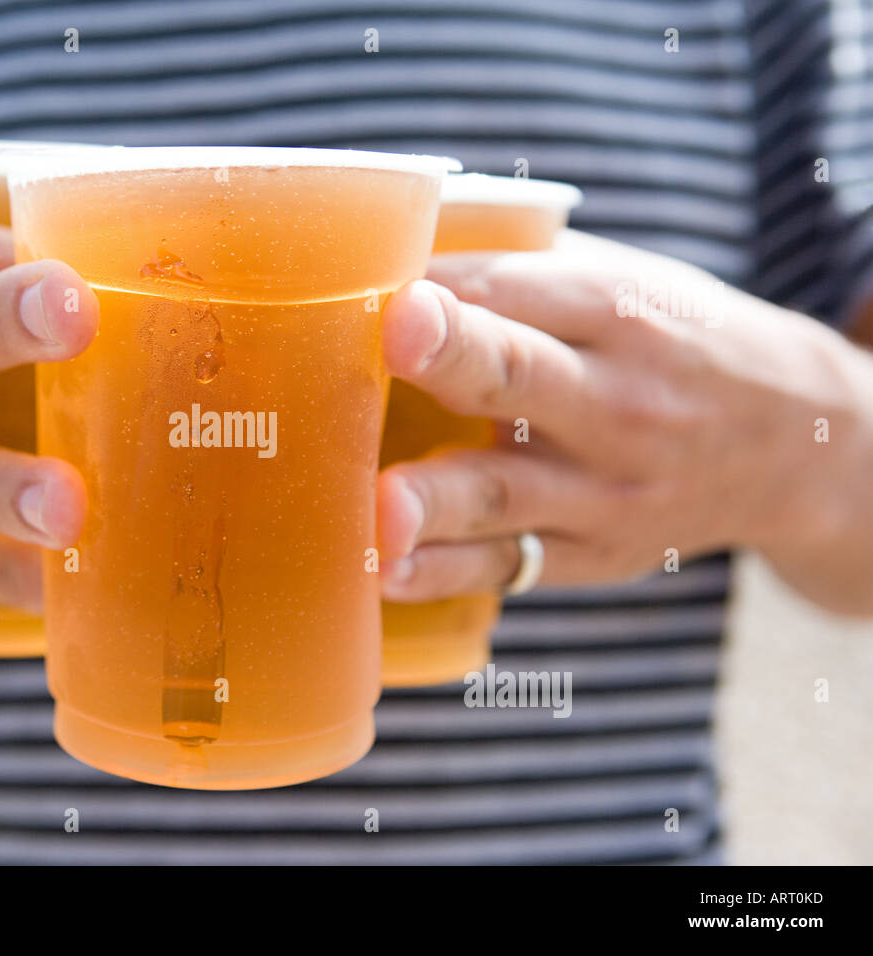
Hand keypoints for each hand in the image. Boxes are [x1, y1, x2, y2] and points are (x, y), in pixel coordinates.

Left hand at [377, 231, 872, 614]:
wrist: (796, 445)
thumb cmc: (676, 345)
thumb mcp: (628, 284)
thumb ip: (521, 270)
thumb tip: (393, 248)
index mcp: (616, 312)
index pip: (513, 289)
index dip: (443, 284)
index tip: (383, 278)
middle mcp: (612, 402)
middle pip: (516, 375)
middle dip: (453, 352)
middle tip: (397, 334)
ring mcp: (602, 489)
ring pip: (505, 491)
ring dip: (437, 499)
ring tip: (381, 506)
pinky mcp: (590, 552)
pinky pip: (509, 565)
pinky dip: (447, 571)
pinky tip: (392, 572)